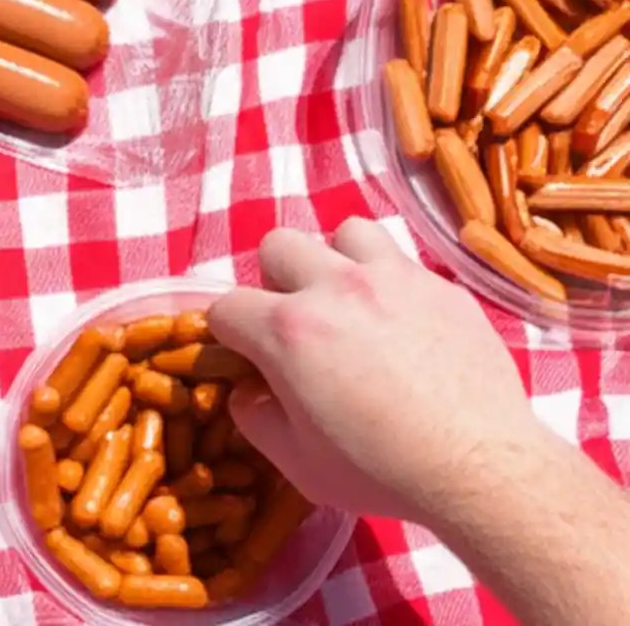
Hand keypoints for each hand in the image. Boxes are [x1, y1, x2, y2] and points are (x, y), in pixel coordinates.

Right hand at [208, 218, 543, 522]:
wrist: (479, 467)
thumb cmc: (378, 471)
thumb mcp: (295, 462)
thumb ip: (255, 416)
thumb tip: (249, 390)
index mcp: (288, 329)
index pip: (226, 305)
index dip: (228, 334)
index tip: (245, 357)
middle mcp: (335, 287)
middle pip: (279, 244)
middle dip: (274, 281)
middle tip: (297, 325)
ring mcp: (394, 279)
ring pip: (346, 233)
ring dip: (336, 262)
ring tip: (351, 306)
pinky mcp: (442, 287)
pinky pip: (403, 263)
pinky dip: (390, 287)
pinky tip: (403, 328)